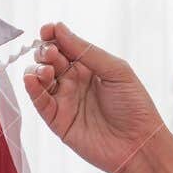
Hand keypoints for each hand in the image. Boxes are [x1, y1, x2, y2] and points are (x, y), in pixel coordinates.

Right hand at [24, 22, 167, 172]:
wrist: (139, 144)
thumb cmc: (134, 106)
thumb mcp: (116, 71)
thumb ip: (87, 51)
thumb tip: (59, 28)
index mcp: (89, 67)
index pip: (64, 46)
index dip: (53, 36)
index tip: (47, 30)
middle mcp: (74, 81)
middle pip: (48, 60)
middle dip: (45, 52)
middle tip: (51, 54)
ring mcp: (64, 100)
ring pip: (39, 79)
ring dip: (37, 69)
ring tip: (48, 70)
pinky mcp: (57, 120)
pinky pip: (39, 102)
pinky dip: (32, 89)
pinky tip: (32, 80)